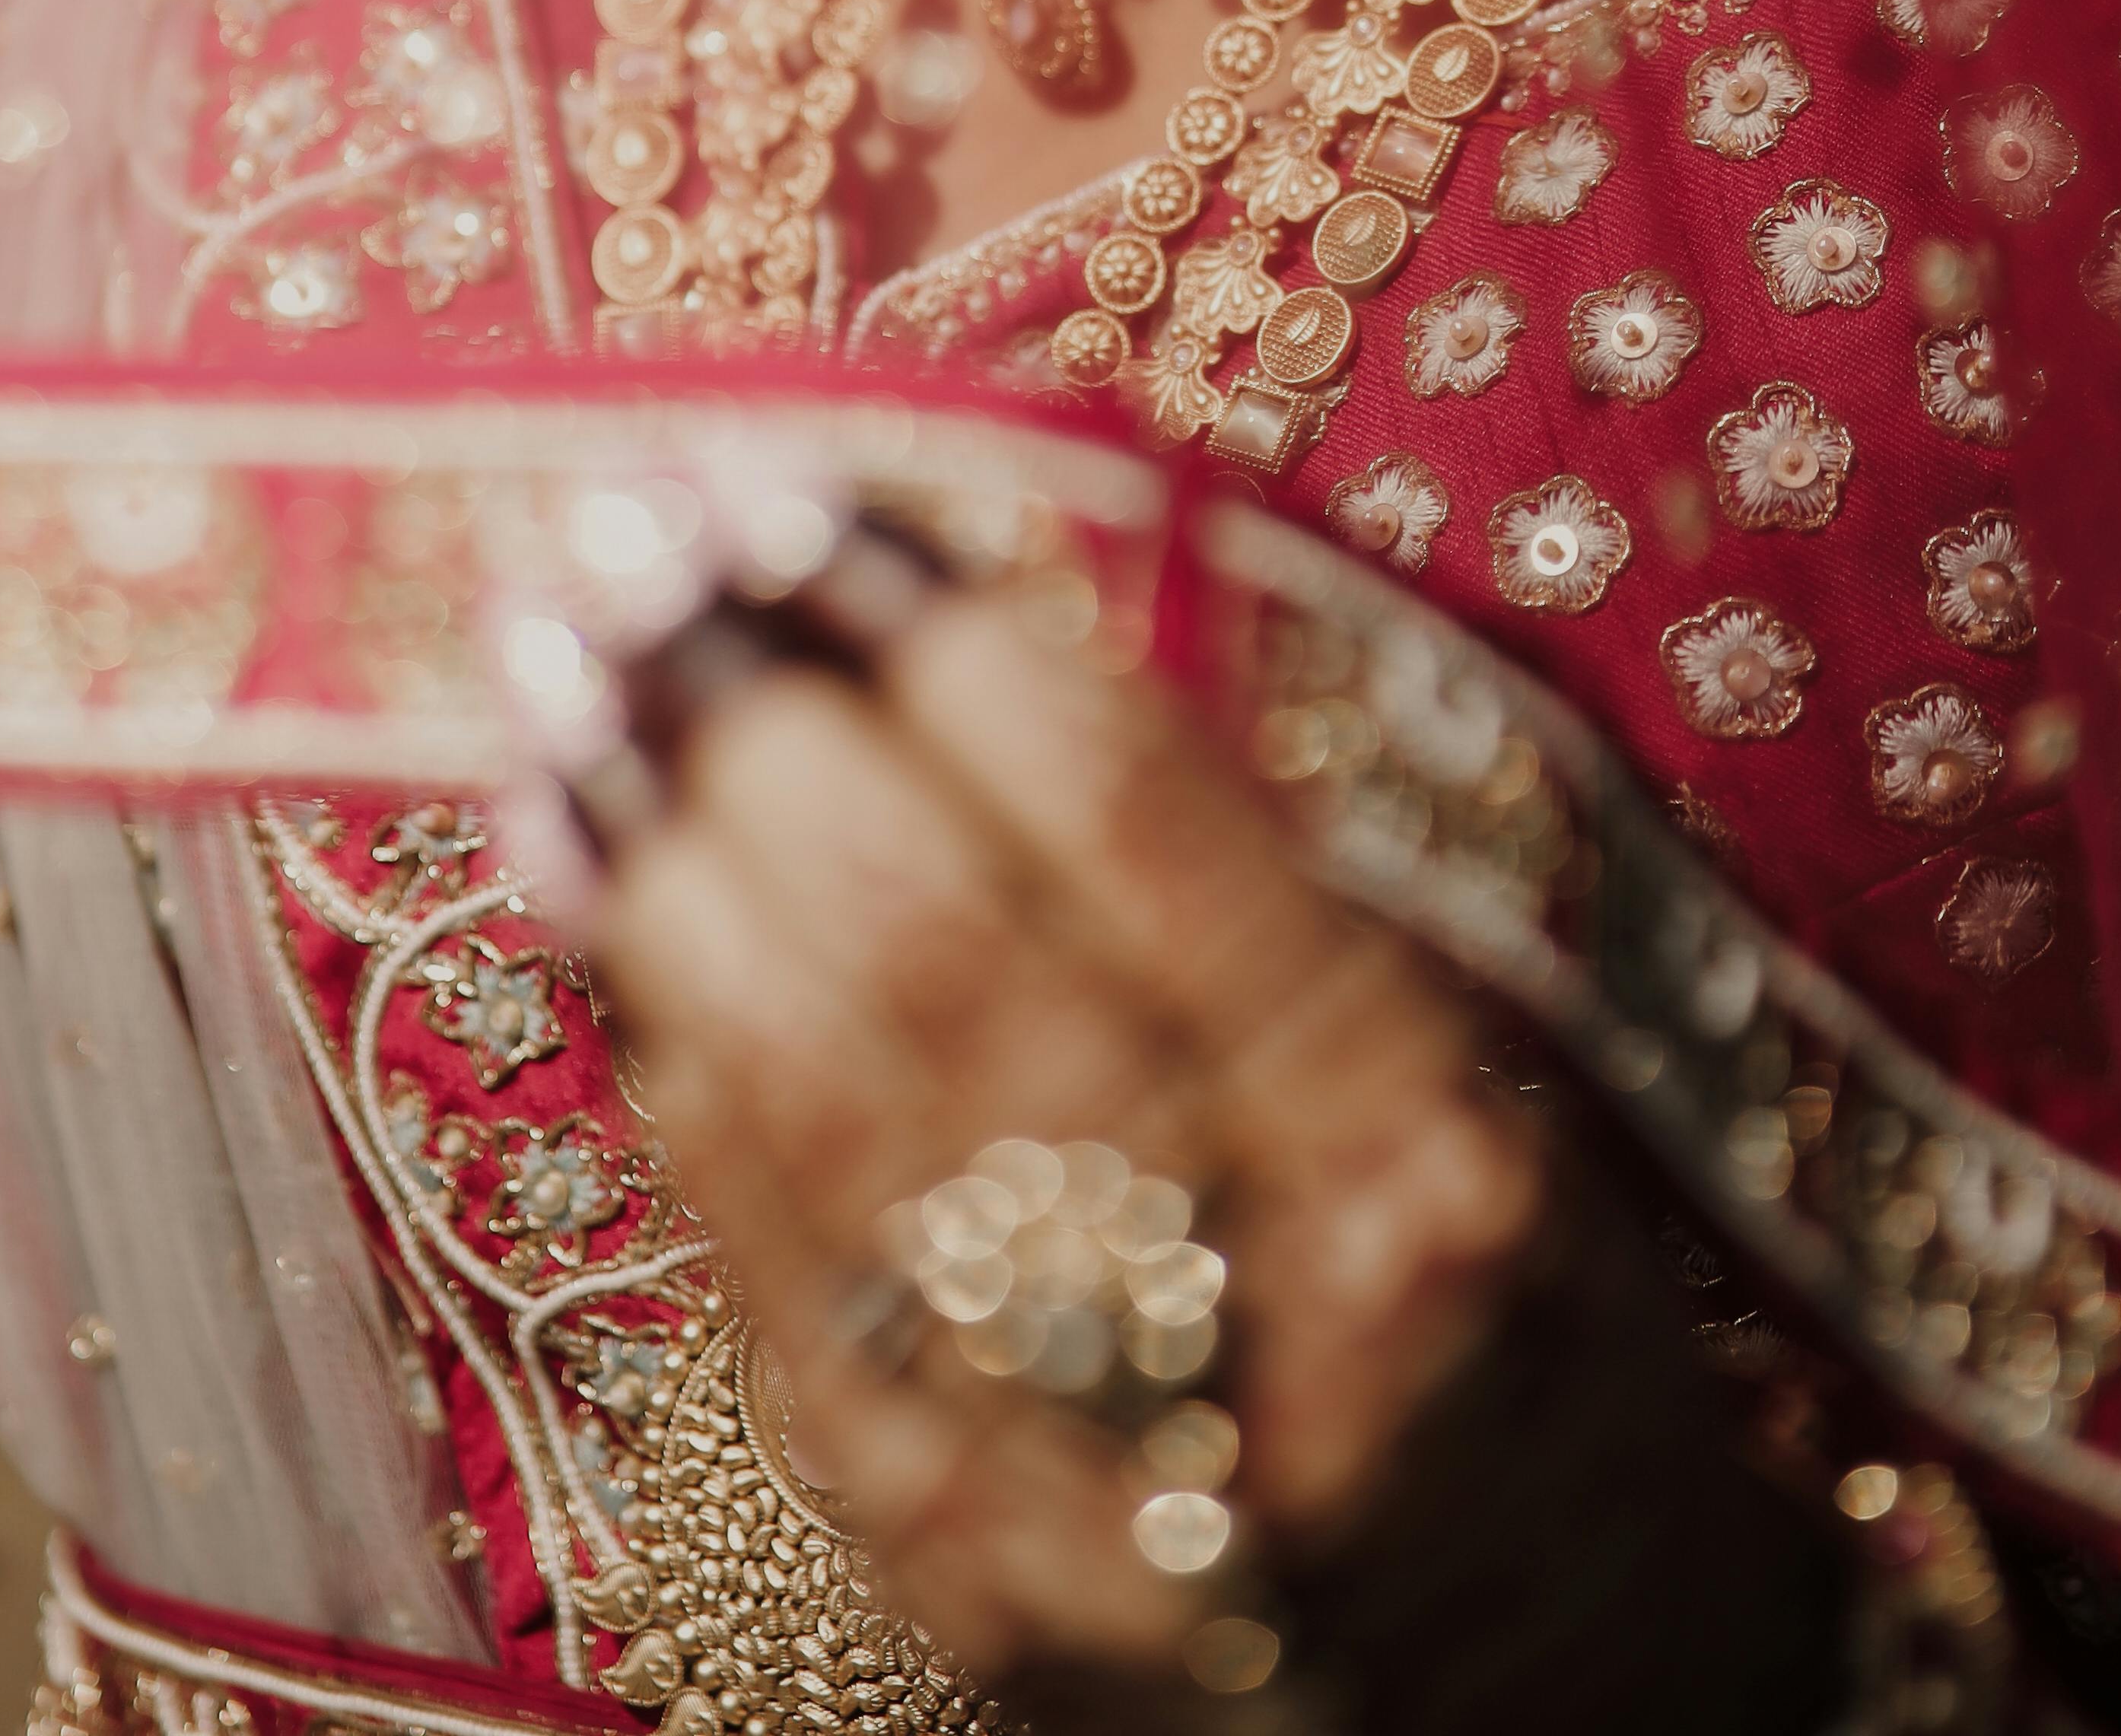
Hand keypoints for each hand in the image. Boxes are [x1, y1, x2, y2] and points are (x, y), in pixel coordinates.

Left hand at [586, 549, 1543, 1682]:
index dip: (970, 656)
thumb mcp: (1493, 1092)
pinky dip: (668, 1048)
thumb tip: (986, 643)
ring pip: (826, 1103)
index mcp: (1422, 1167)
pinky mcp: (940, 1559)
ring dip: (673, 864)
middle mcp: (1253, 1320)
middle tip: (655, 553)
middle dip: (780, 729)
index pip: (1152, 849)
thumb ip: (1267, 893)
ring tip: (572, 681)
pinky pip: (767, 1261)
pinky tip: (590, 888)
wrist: (1548, 1710)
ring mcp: (1076, 1464)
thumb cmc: (1524, 1345)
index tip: (837, 505)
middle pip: (955, 964)